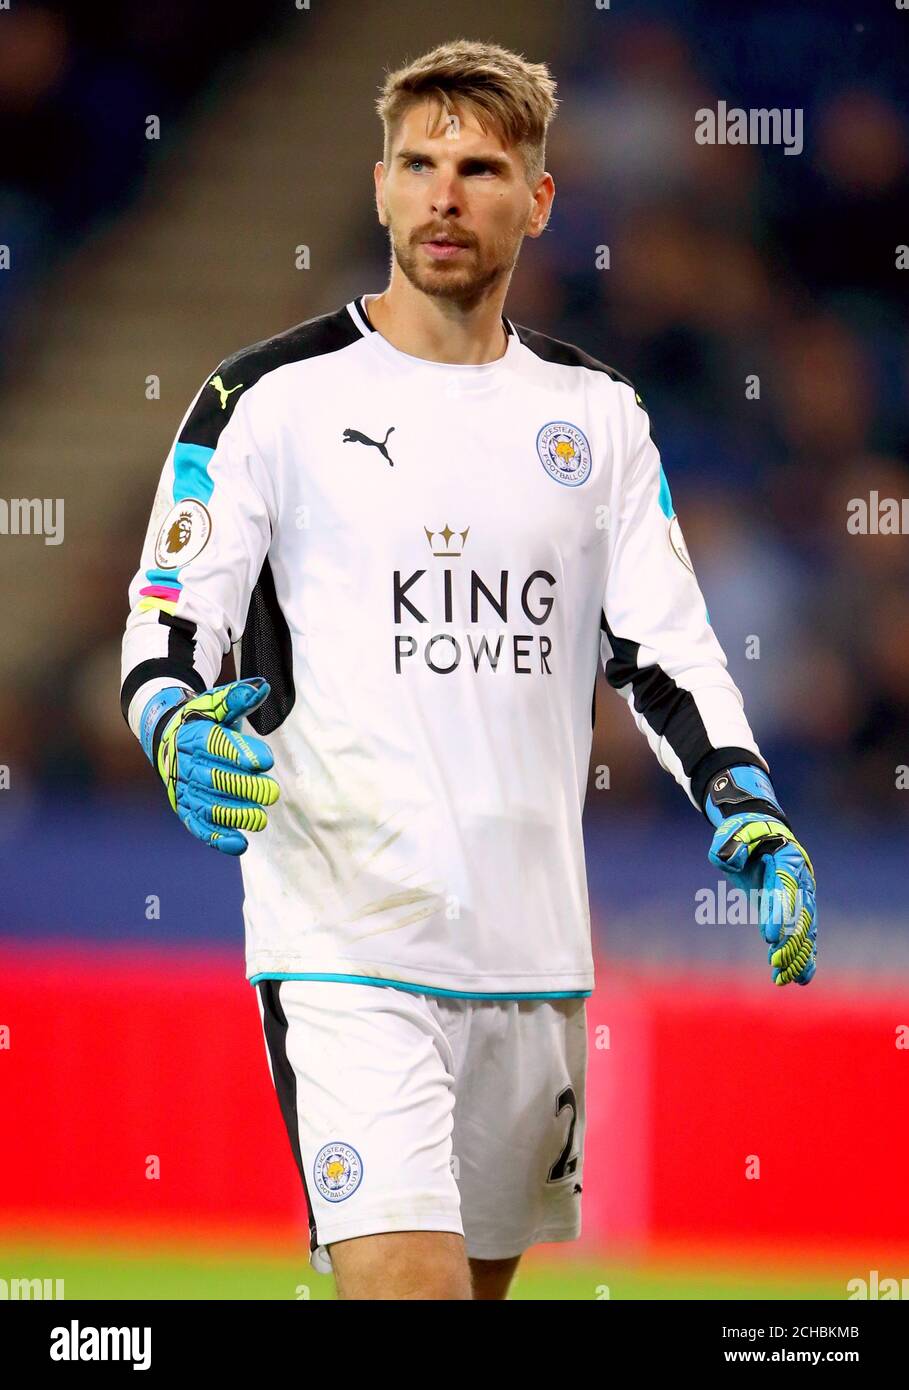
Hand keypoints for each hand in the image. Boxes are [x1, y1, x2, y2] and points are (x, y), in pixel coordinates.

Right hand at [152, 676, 279, 855]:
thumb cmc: (201, 720)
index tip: (266, 761)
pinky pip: (198, 826)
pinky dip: (217, 837)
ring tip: (260, 818)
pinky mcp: (184, 809)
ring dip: (235, 815)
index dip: (240, 754)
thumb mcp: (216, 705)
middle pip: (215, 779)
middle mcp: (185, 764)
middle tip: (272, 792)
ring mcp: (183, 789)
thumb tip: (260, 687)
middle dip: (245, 788)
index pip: (216, 745)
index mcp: (193, 735)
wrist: (167, 737)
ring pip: (207, 806)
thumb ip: (237, 698)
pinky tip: (239, 844)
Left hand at [708, 813, 816, 985]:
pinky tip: (799, 978)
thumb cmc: (744, 832)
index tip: (769, 937)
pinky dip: (803, 957)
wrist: (762, 832)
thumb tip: (732, 861)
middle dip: (789, 940)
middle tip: (775, 962)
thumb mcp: (732, 831)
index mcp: (788, 859)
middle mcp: (801, 880)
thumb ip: (729, 844)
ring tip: (785, 979)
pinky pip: (804, 936)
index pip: (784, 888)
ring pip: (805, 930)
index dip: (779, 913)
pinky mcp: (796, 911)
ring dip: (796, 955)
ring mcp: (802, 897)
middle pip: (799, 914)